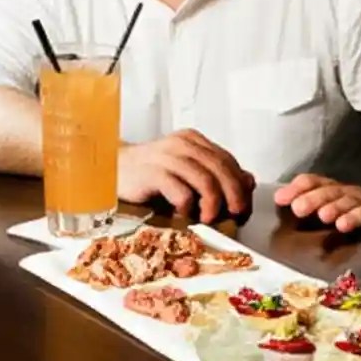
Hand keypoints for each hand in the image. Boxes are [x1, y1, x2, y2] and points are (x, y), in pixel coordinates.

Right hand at [118, 129, 254, 222]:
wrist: (111, 171)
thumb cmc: (150, 176)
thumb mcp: (187, 173)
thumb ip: (215, 175)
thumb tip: (249, 182)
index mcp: (194, 141)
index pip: (227, 160)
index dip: (240, 185)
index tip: (244, 207)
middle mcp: (182, 144)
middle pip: (220, 167)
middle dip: (233, 195)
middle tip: (236, 215)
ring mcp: (166, 156)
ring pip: (204, 178)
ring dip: (212, 203)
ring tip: (208, 219)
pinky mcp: (151, 172)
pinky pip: (180, 190)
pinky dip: (187, 206)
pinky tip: (183, 214)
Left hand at [273, 174, 360, 232]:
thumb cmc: (329, 228)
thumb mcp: (309, 217)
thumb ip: (295, 205)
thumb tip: (277, 198)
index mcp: (322, 187)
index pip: (308, 181)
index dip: (294, 189)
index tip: (280, 200)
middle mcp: (339, 190)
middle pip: (326, 190)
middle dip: (312, 199)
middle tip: (299, 209)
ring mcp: (356, 200)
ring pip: (344, 200)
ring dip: (334, 207)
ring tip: (324, 216)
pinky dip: (353, 218)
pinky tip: (343, 225)